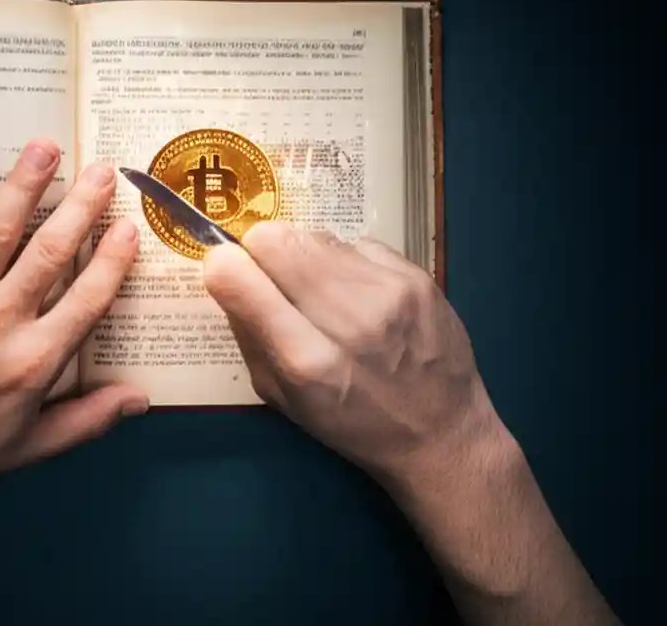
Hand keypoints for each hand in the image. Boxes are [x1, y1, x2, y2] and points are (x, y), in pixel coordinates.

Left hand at [0, 139, 147, 502]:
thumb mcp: (31, 447)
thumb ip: (88, 419)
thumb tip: (141, 398)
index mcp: (35, 362)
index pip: (88, 299)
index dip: (113, 260)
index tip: (129, 225)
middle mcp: (0, 323)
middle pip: (50, 252)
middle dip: (80, 206)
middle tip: (102, 169)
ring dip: (24, 185)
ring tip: (45, 147)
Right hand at [201, 222, 495, 487]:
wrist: (443, 433)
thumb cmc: (352, 425)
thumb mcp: (284, 400)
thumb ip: (251, 337)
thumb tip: (225, 276)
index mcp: (307, 362)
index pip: (243, 279)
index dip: (223, 266)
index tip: (224, 272)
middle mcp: (349, 319)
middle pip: (276, 240)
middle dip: (260, 252)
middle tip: (269, 278)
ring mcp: (389, 290)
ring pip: (314, 234)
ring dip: (302, 256)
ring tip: (317, 290)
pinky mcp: (417, 274)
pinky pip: (354, 243)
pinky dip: (342, 262)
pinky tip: (356, 293)